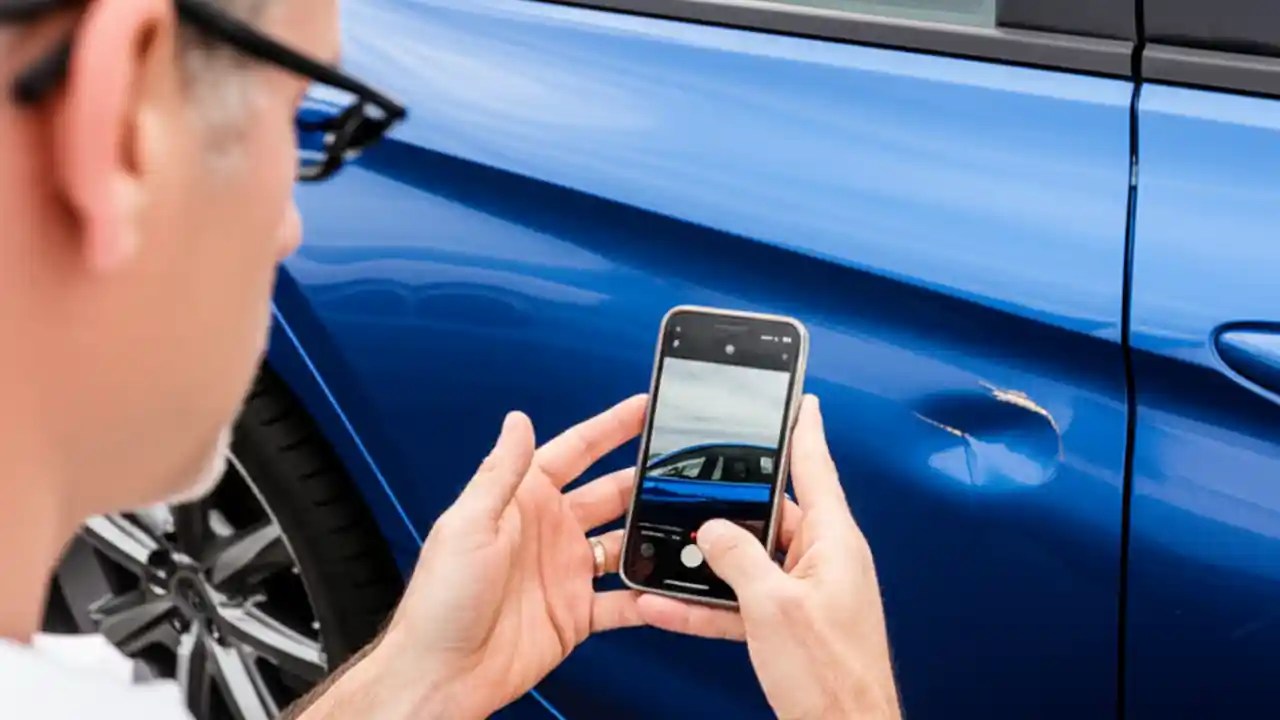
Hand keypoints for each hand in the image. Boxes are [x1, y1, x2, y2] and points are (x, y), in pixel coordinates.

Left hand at [373, 397, 648, 718]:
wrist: (442, 674)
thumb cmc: (440, 601)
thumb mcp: (469, 524)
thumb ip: (501, 472)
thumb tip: (517, 421)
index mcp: (521, 502)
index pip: (573, 452)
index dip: (609, 428)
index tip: (642, 408)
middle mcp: (547, 531)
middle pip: (609, 494)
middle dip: (643, 479)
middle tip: (679, 468)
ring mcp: (564, 571)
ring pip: (623, 543)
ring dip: (650, 535)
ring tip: (684, 525)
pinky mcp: (576, 612)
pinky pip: (623, 600)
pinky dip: (648, 595)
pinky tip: (667, 589)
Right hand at [636, 397, 900, 719]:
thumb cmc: (831, 679)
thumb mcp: (772, 608)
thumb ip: (738, 559)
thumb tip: (713, 529)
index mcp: (834, 542)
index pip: (816, 468)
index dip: (803, 429)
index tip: (799, 399)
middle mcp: (825, 559)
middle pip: (772, 514)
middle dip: (728, 508)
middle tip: (695, 493)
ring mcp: (808, 591)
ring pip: (751, 560)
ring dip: (711, 563)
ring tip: (670, 556)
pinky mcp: (791, 622)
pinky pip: (744, 600)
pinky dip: (711, 602)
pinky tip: (672, 603)